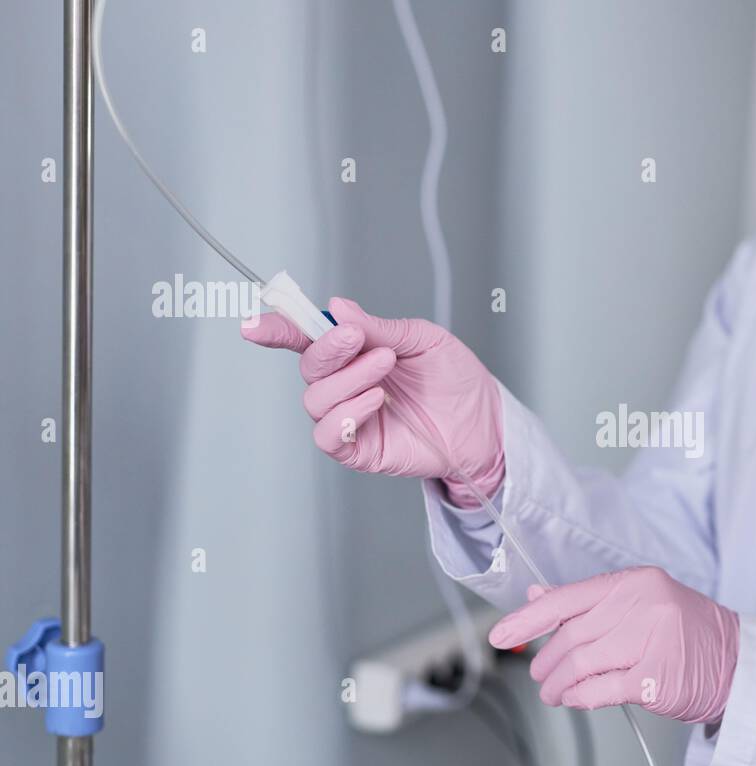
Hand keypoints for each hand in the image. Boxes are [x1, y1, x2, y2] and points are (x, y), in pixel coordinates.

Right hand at [243, 297, 502, 504]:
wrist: (484, 423)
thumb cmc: (456, 381)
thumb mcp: (424, 340)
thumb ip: (380, 327)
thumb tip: (336, 308)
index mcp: (355, 353)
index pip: (306, 339)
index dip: (277, 330)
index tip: (254, 324)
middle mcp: (346, 384)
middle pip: (308, 366)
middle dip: (328, 348)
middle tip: (360, 338)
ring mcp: (350, 417)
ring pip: (316, 399)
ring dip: (348, 379)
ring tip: (386, 368)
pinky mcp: (359, 449)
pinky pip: (329, 436)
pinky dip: (347, 414)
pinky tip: (376, 401)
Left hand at [488, 567, 739, 723]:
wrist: (737, 663)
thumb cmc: (684, 634)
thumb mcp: (639, 604)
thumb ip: (589, 603)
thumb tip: (536, 598)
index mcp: (634, 582)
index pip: (567, 598)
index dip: (528, 619)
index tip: (500, 634)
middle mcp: (644, 605)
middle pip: (572, 636)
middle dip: (547, 661)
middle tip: (541, 676)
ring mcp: (653, 640)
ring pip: (582, 663)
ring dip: (559, 683)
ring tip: (555, 693)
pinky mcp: (657, 677)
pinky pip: (601, 690)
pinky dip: (581, 697)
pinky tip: (577, 700)